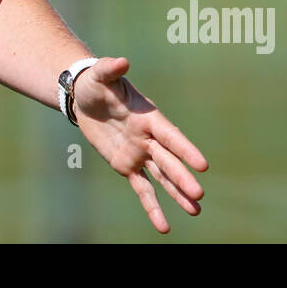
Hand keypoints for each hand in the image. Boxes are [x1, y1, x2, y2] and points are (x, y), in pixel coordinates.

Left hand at [72, 57, 207, 233]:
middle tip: (198, 195)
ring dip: (177, 194)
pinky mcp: (126, 166)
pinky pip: (141, 189)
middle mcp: (148, 137)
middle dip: (182, 177)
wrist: (84, 98)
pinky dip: (151, 207)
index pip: (169, 135)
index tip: (202, 164)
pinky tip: (163, 226)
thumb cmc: (95, 82)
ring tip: (196, 211)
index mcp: (148, 116)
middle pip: (168, 160)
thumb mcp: (100, 74)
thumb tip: (122, 61)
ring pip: (161, 178)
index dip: (184, 149)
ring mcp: (139, 153)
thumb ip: (111, 69)